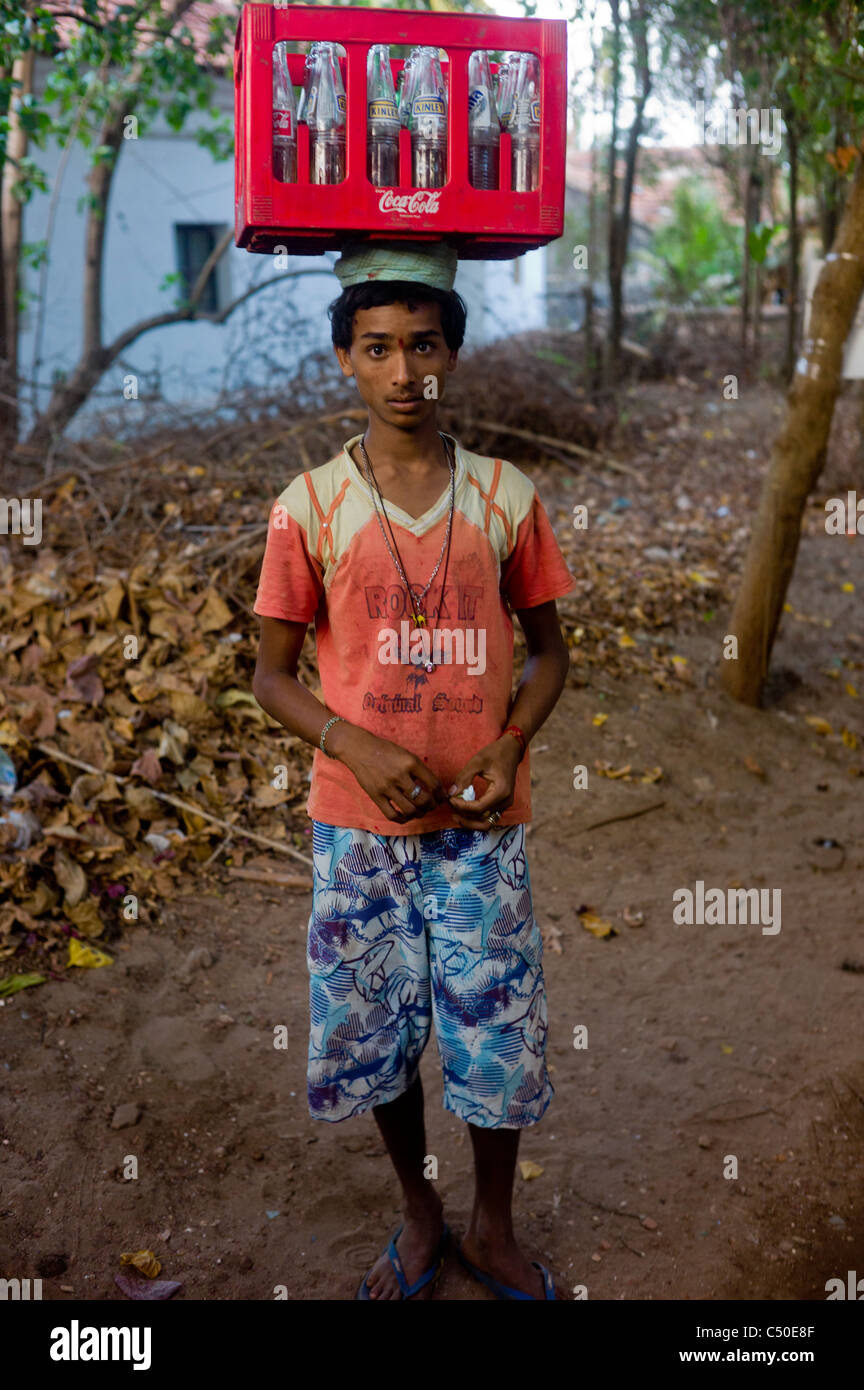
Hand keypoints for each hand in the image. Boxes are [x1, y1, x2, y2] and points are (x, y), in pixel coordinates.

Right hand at [326, 723, 445, 823]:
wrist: (359, 749)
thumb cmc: (384, 750)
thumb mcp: (405, 754)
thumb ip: (418, 770)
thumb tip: (433, 788)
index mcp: (411, 762)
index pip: (434, 784)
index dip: (441, 794)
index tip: (442, 798)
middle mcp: (400, 775)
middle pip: (424, 800)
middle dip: (431, 806)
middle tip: (431, 806)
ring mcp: (387, 787)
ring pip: (410, 810)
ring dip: (418, 814)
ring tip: (419, 812)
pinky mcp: (376, 795)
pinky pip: (392, 815)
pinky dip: (402, 819)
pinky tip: (405, 816)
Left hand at [446, 736, 521, 829]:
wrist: (511, 750)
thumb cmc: (495, 753)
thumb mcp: (477, 762)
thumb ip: (463, 778)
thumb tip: (451, 793)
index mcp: (501, 791)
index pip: (478, 808)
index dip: (462, 807)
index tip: (450, 799)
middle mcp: (505, 801)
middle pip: (483, 820)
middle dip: (465, 819)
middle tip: (451, 812)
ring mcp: (505, 804)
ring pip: (486, 823)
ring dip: (471, 822)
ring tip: (456, 814)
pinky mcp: (502, 804)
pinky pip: (489, 817)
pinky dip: (476, 817)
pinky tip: (465, 810)